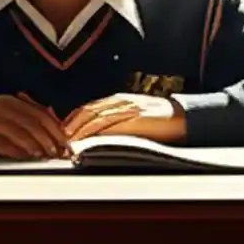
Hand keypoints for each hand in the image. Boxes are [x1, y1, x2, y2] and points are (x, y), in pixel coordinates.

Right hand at [0, 94, 69, 159]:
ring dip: (35, 146)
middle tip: (58, 152)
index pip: (40, 113)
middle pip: (32, 123)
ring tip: (45, 156)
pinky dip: (16, 152)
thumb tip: (51, 127)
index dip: (55, 128)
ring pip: (19, 133)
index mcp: (10, 101)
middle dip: (49, 139)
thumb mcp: (2, 113)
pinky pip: (1, 144)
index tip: (65, 142)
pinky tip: (24, 158)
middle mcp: (1, 107)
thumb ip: (25, 118)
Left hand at [62, 93, 186, 142]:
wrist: (184, 117)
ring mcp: (127, 109)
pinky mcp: (136, 120)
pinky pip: (112, 126)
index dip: (72, 119)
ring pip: (96, 118)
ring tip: (69, 143)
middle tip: (59, 139)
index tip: (61, 131)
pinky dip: (97, 134)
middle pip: (87, 111)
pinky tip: (89, 142)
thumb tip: (96, 134)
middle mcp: (119, 101)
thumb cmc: (159, 119)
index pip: (88, 108)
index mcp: (117, 99)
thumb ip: (116, 121)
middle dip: (71, 125)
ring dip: (80, 131)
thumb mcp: (133, 115)